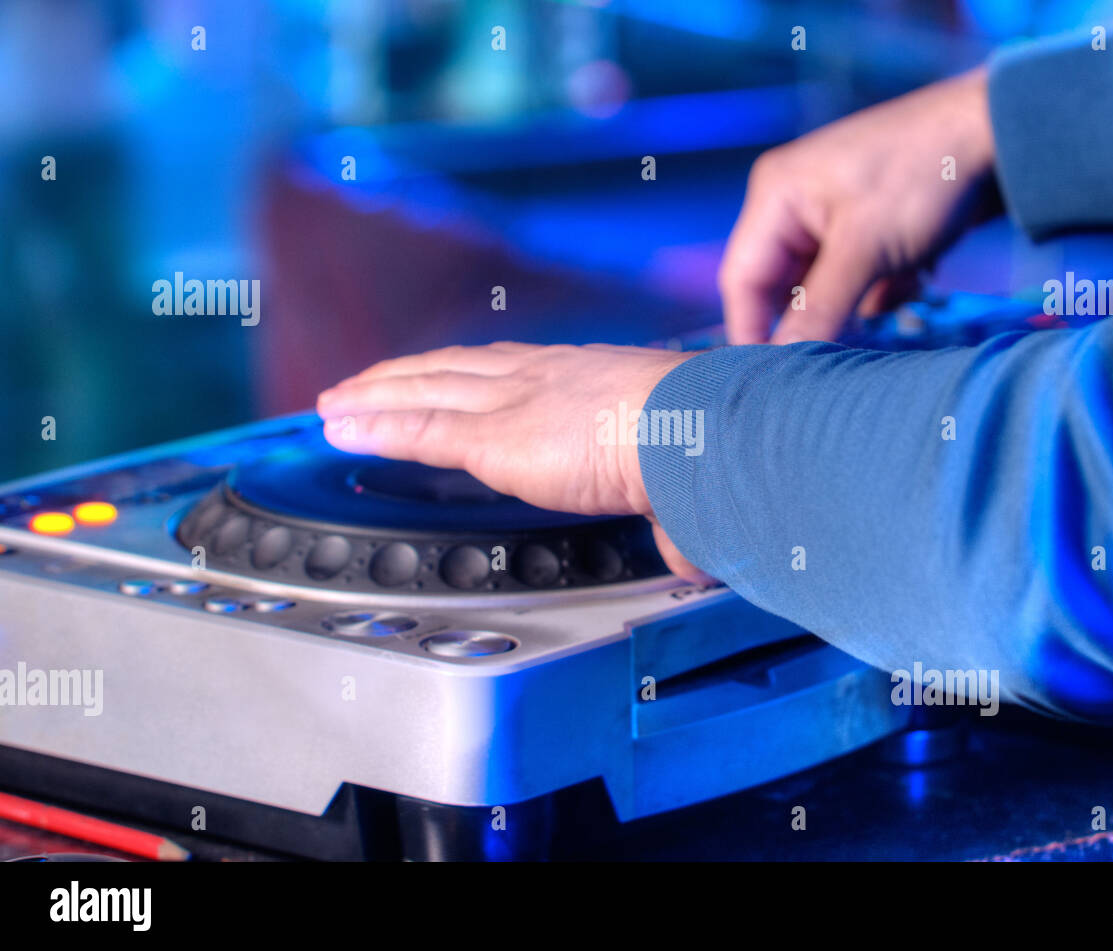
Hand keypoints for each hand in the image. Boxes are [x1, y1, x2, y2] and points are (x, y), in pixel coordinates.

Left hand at [316, 342, 709, 581]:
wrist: (698, 430)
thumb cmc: (706, 446)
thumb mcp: (684, 471)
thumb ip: (670, 514)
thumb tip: (688, 555)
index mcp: (587, 377)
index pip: (511, 367)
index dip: (467, 371)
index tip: (442, 374)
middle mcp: (544, 376)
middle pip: (455, 368)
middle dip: (406, 375)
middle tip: (365, 382)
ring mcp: (515, 402)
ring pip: (426, 390)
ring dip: (377, 395)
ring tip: (337, 403)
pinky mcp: (494, 439)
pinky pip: (422, 429)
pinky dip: (377, 427)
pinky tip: (342, 428)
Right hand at [719, 66, 996, 344]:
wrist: (1000, 130)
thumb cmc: (922, 176)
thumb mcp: (865, 250)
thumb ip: (817, 310)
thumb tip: (780, 364)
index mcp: (775, 197)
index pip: (742, 280)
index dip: (750, 332)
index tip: (767, 380)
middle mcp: (794, 203)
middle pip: (780, 286)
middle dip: (811, 320)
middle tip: (831, 360)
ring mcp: (832, 213)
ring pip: (822, 286)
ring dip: (853, 307)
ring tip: (887, 305)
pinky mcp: (869, 225)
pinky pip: (856, 276)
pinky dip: (880, 290)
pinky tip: (913, 278)